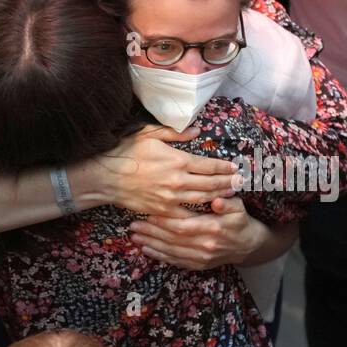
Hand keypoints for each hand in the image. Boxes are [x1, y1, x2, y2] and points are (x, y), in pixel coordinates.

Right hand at [98, 125, 237, 215]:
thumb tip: (197, 131)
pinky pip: (187, 214)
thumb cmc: (126, 152)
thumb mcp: (149, 134)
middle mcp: (178, 181)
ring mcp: (171, 198)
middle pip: (211, 183)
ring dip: (220, 196)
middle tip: (241, 182)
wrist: (105, 177)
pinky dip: (200, 213)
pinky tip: (210, 210)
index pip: (209, 165)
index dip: (225, 167)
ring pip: (203, 199)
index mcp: (177, 160)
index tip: (235, 167)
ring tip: (232, 194)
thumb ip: (176, 133)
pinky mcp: (163, 211)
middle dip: (228, 183)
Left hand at [129, 197, 264, 268]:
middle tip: (133, 226)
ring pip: (172, 251)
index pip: (183, 225)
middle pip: (173, 239)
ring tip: (134, 237)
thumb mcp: (239, 207)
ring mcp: (202, 258)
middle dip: (151, 232)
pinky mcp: (199, 265)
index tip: (147, 213)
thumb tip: (217, 200)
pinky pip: (176, 261)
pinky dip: (160, 256)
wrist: (248, 245)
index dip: (164, 221)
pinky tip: (146, 250)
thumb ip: (227, 202)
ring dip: (151, 245)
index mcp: (214, 228)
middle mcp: (206, 245)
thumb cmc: (239, 220)